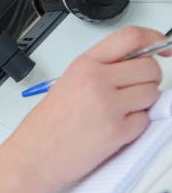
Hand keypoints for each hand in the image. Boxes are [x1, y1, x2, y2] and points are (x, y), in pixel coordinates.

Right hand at [0, 26, 169, 192]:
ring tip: (116, 112)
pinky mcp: (118, 131)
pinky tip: (112, 129)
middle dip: (148, 80)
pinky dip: (135, 126)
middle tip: (132, 90)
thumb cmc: (47, 124)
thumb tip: (136, 62)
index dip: (155, 39)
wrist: (34, 155)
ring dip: (142, 104)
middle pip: (150, 68)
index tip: (163, 47)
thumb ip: (101, 68)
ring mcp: (108, 106)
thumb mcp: (68, 82)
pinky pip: (145, 121)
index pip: (131, 37)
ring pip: (152, 94)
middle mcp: (97, 80)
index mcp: (84, 65)